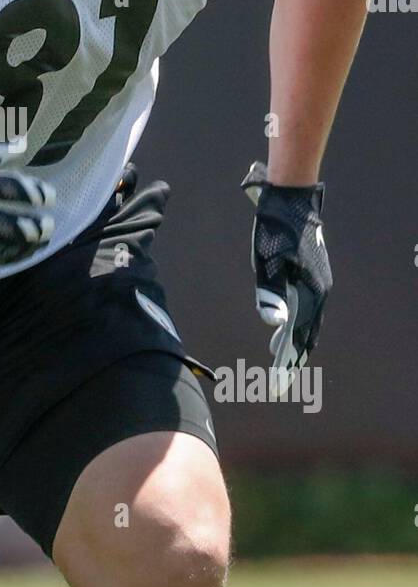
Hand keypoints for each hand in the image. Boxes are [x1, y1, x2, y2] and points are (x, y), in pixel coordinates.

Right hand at [0, 140, 55, 266]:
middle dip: (31, 227)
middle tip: (50, 227)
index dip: (32, 194)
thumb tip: (22, 144)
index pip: (7, 189)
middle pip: (4, 224)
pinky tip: (20, 256)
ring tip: (41, 244)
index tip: (50, 196)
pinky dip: (4, 258)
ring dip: (22, 246)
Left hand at [241, 161, 331, 396]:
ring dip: (292, 345)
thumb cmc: (274, 230)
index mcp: (310, 292)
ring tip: (277, 363)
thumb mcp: (267, 262)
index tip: (276, 386)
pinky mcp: (310, 277)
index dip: (287, 364)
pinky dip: (292, 327)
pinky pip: (304, 311)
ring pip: (306, 324)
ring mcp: (316, 284)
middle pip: (306, 336)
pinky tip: (278, 331)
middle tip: (277, 385)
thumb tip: (274, 324)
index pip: (299, 338)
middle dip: (290, 361)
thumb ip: (270, 293)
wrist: (289, 200)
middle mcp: (318, 292)